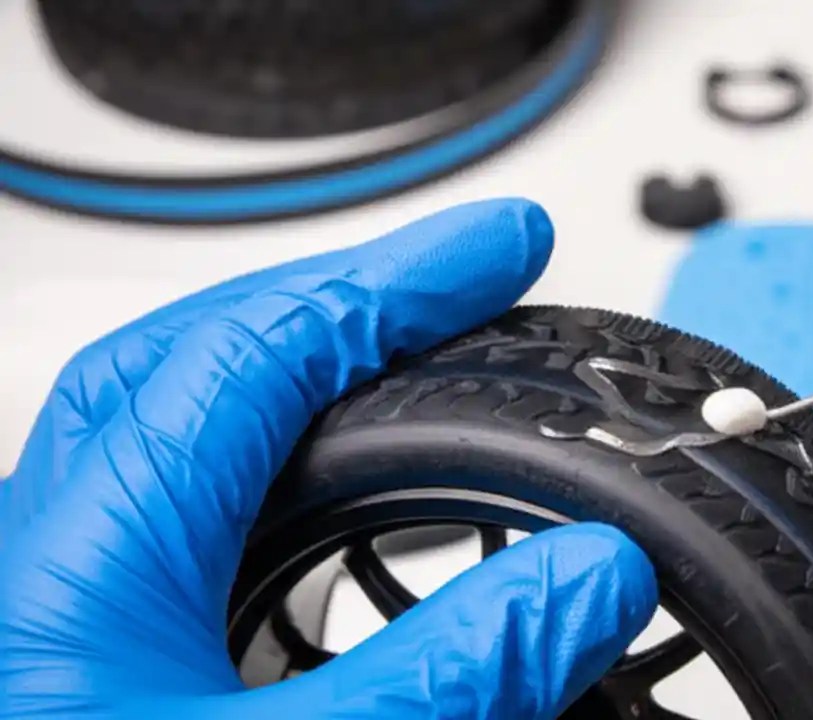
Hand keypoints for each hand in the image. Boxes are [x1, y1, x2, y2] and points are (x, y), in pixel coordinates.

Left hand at [0, 199, 657, 717]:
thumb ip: (446, 683)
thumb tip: (586, 580)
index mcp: (88, 556)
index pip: (266, 348)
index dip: (399, 281)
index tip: (504, 245)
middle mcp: (62, 550)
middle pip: (211, 354)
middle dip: (351, 300)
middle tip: (465, 282)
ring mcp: (71, 594)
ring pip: (190, 427)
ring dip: (308, 375)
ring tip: (414, 363)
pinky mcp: (94, 645)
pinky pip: (193, 509)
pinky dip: (277, 469)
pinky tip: (328, 501)